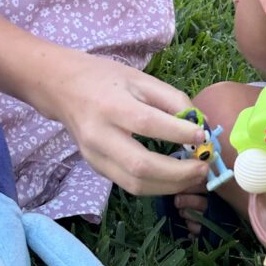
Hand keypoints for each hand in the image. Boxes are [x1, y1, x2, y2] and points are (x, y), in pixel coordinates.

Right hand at [37, 49, 208, 195]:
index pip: (147, 123)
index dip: (178, 133)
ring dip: (171, 186)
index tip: (203, 136)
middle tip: (204, 167)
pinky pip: (129, 184)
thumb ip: (172, 100)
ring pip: (135, 184)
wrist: (61, 89)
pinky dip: (156, 185)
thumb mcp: (140, 79)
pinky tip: (174, 177)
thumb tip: (200, 125)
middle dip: (178, 173)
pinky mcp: (96, 168)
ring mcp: (94, 157)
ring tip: (194, 176)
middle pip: (140, 166)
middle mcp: (99, 136)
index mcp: (110, 105)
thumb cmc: (105, 79)